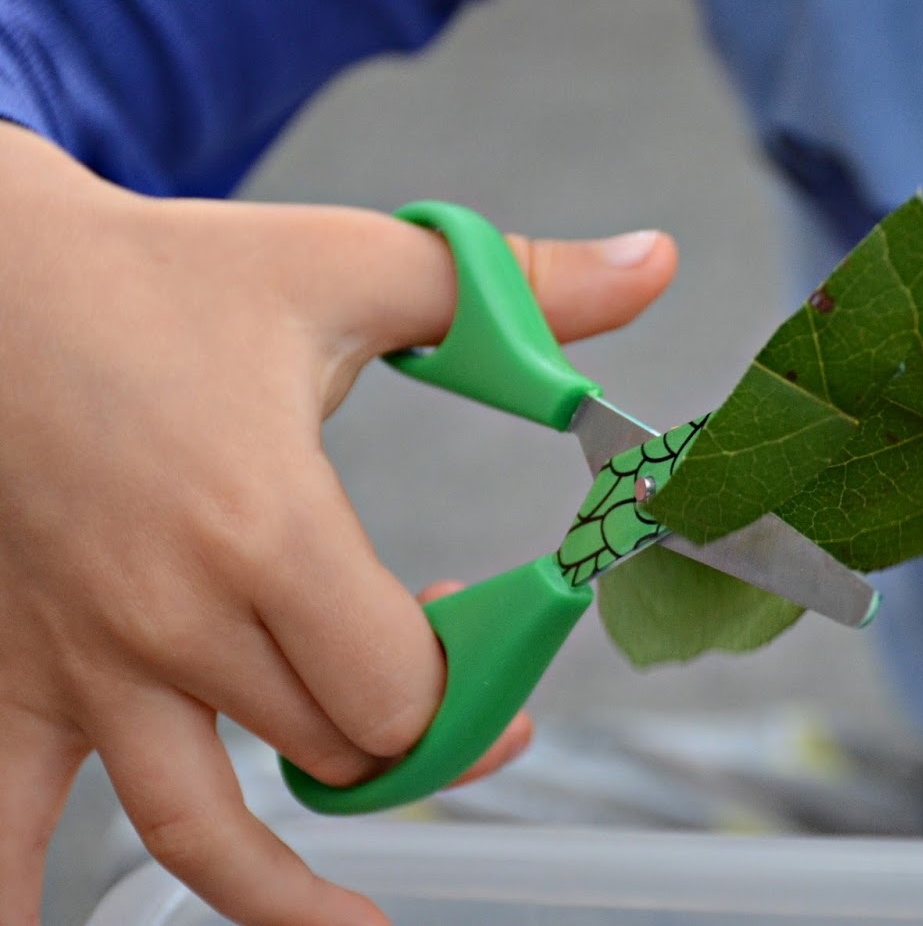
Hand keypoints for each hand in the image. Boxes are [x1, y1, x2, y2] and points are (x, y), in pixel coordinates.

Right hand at [0, 123, 675, 924]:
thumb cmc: (171, 274)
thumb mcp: (360, 266)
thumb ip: (520, 288)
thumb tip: (655, 264)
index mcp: (267, 528)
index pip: (404, 690)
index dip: (476, 690)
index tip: (504, 653)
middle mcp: (172, 617)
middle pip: (335, 752)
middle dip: (413, 737)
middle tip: (452, 697)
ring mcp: (84, 660)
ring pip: (203, 830)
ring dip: (286, 889)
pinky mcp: (15, 669)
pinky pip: (5, 826)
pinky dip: (27, 899)